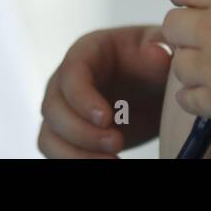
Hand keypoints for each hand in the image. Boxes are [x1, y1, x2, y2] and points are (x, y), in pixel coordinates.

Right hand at [38, 25, 171, 157]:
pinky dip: (75, 162)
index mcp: (86, 52)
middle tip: (118, 143)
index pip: (71, 73)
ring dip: (75, 154)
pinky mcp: (68, 134)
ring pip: (49, 135)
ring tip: (113, 161)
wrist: (154, 89)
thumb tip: (157, 53)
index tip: (107, 119)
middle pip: (53, 108)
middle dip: (82, 132)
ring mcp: (63, 109)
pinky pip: (57, 152)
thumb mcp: (161, 48)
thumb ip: (159, 46)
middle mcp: (66, 80)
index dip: (82, 98)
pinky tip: (108, 164)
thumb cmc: (153, 63)